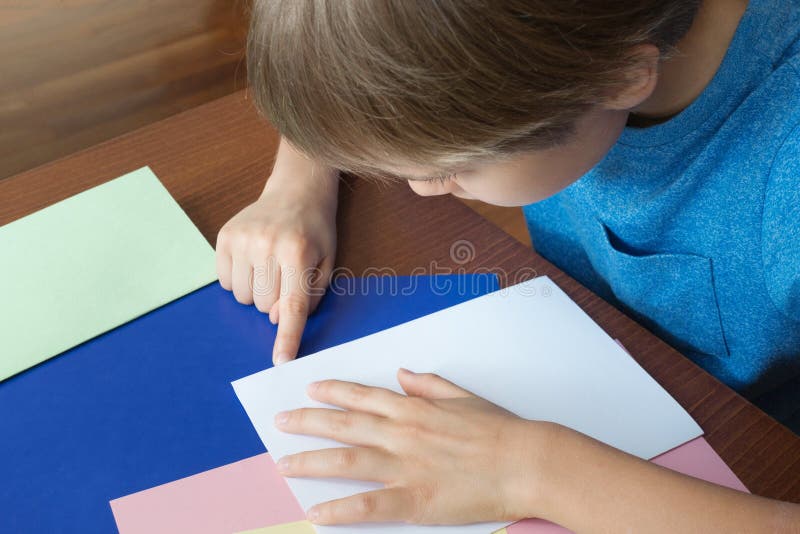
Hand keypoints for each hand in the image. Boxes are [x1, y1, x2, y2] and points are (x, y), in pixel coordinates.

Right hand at [215, 167, 336, 364]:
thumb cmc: (315, 231)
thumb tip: (279, 320)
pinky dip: (239, 279)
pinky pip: (225, 281)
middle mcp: (267, 245)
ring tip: (269, 267)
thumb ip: (309, 296)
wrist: (296, 190)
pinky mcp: (224, 236)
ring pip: (243, 297)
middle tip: (286, 277)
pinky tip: (253, 260)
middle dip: (276, 302)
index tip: (281, 361)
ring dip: (257, 291)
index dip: (286, 336)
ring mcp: (242, 240)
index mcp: (298, 253)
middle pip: (264, 305)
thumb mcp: (329, 263)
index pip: (292, 305)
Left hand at [274, 369, 552, 525]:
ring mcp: (405, 467)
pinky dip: (339, 509)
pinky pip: (368, 505)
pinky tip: (315, 512)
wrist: (526, 461)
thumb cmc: (499, 429)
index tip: (310, 389)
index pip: (362, 397)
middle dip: (306, 422)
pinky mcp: (414, 500)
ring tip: (283, 464)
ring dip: (310, 461)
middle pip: (344, 426)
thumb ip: (428, 384)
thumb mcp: (463, 396)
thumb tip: (401, 373)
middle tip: (279, 423)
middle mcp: (402, 433)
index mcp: (414, 408)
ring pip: (346, 461)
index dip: (333, 392)